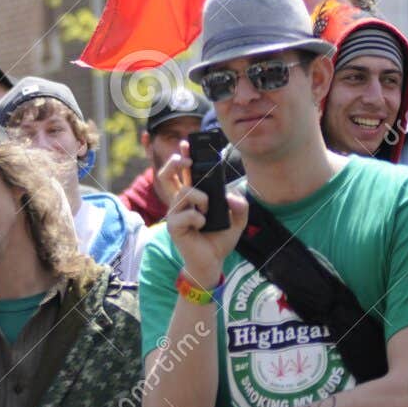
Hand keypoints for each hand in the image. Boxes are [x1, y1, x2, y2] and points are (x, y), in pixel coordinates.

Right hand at [163, 157, 247, 286]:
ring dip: (201, 198)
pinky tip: (202, 226)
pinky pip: (185, 215)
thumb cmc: (219, 239)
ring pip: (184, 192)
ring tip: (208, 211)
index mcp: (192, 197)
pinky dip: (198, 218)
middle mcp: (180, 202)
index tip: (186, 142)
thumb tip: (230, 196)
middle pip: (168, 175)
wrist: (212, 263)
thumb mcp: (237, 220)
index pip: (183, 173)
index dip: (183, 156)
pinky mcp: (174, 226)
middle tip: (186, 162)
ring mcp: (175, 213)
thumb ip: (240, 206)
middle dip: (175, 163)